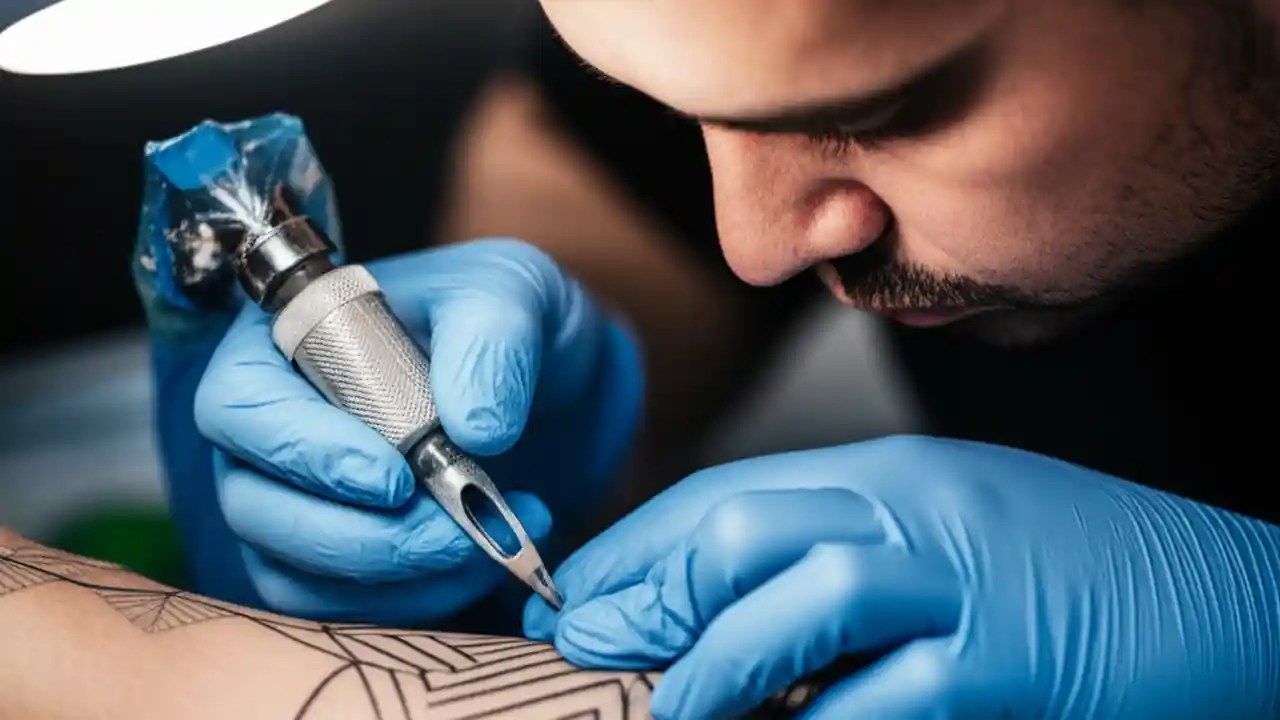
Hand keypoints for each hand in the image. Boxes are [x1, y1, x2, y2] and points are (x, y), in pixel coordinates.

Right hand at [193, 238, 642, 624]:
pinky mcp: (333, 563)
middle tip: (461, 531)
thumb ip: (493, 342)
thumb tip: (472, 427)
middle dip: (361, 535)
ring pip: (292, 571)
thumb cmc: (510, 326)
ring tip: (493, 542)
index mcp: (286, 341)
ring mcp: (291, 502)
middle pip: (255, 504)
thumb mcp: (516, 296)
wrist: (556, 391)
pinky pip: (339, 610)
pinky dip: (411, 602)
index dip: (303, 452)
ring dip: (395, 576)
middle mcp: (270, 429)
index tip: (394, 480)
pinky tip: (480, 566)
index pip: (242, 404)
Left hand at [525, 435, 1279, 718]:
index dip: (646, 545)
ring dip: (719, 664)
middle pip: (749, 530)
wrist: (1232, 599)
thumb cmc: (1080, 574)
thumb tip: (728, 612)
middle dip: (652, 589)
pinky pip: (889, 700)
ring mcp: (970, 586)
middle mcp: (922, 514)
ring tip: (669, 709)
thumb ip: (844, 560)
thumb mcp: (948, 539)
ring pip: (807, 602)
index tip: (586, 591)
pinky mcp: (1015, 665)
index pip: (736, 494)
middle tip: (589, 641)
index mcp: (896, 480)